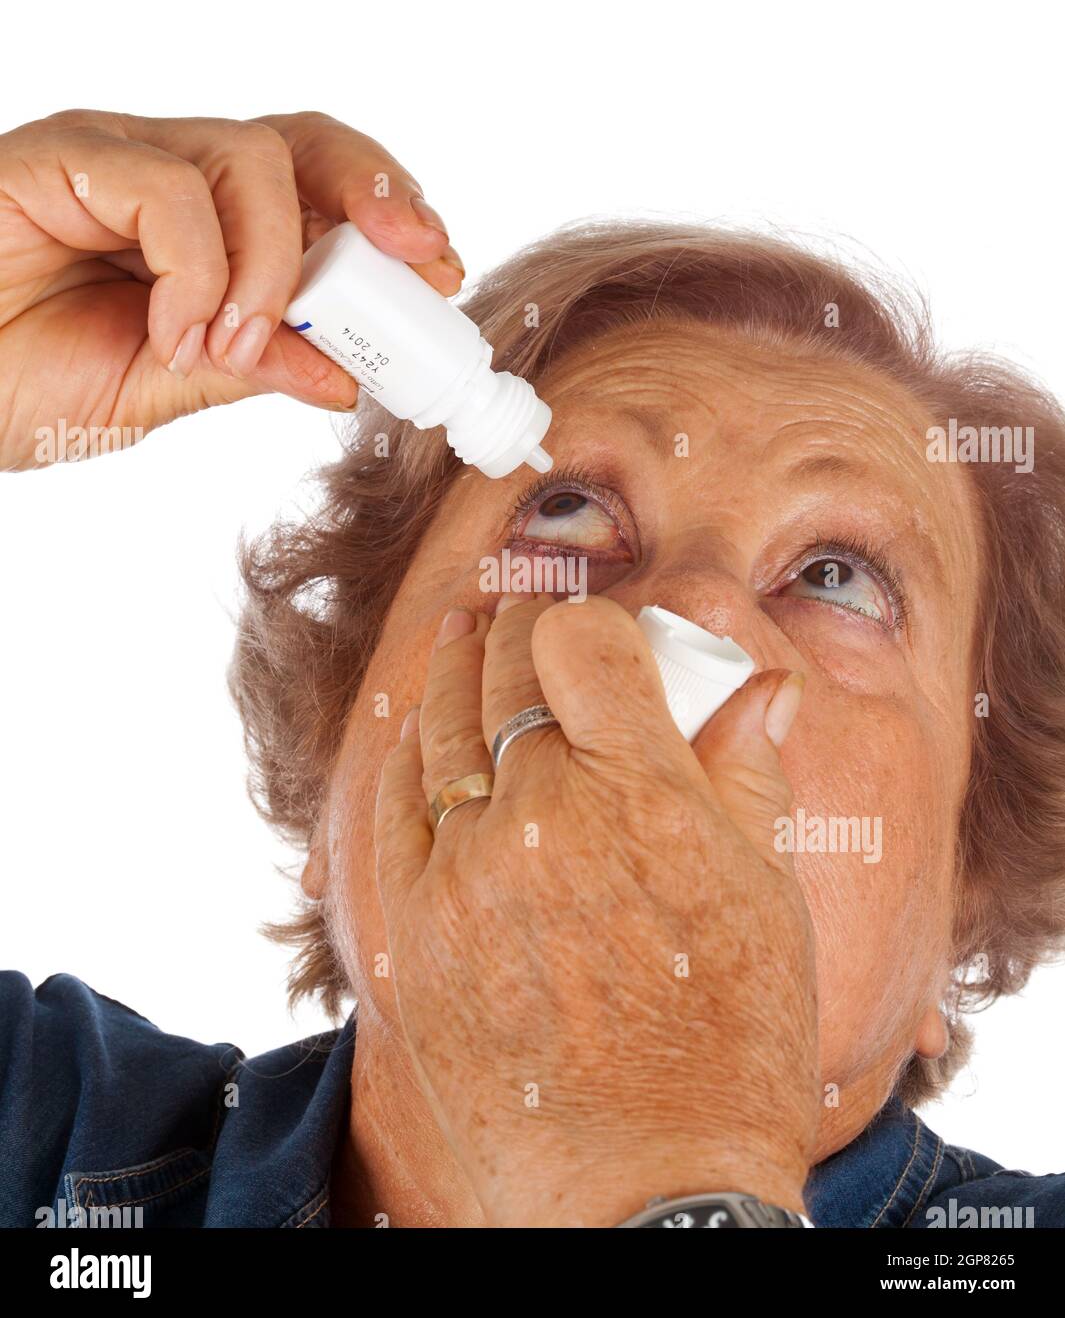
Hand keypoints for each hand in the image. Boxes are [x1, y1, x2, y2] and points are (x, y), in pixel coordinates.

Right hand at [0, 109, 462, 468]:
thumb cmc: (31, 381)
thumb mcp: (169, 385)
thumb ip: (255, 368)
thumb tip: (348, 377)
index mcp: (209, 225)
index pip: (318, 186)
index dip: (391, 218)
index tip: (443, 271)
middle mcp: (171, 176)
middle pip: (301, 141)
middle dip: (377, 194)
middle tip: (419, 260)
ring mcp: (116, 157)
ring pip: (246, 159)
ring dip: (271, 266)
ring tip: (234, 347)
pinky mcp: (58, 158)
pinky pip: (165, 186)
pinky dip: (196, 270)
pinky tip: (175, 331)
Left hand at [375, 592, 818, 1227]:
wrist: (646, 1191)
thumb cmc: (730, 1048)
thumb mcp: (766, 900)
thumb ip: (749, 776)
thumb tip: (762, 688)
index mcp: (646, 797)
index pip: (582, 642)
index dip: (582, 616)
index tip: (585, 621)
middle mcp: (545, 819)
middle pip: (503, 672)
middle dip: (510, 623)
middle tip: (512, 603)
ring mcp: (465, 876)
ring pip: (438, 730)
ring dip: (449, 670)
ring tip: (459, 634)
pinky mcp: (413, 934)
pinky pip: (394, 812)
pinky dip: (409, 757)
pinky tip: (418, 733)